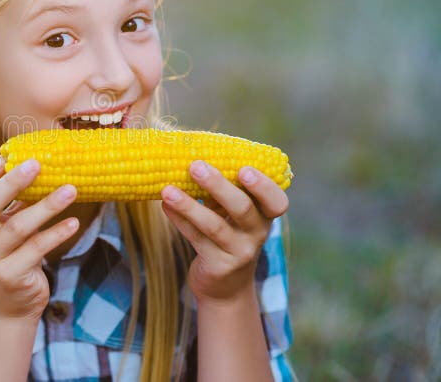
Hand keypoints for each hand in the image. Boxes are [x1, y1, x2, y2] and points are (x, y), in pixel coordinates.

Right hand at [0, 156, 79, 321]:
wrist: (9, 305)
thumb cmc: (10, 253)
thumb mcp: (3, 226)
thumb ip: (12, 200)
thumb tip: (41, 165)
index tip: (3, 159)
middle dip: (12, 182)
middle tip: (37, 163)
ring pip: (18, 227)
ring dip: (47, 206)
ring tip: (71, 190)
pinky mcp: (9, 276)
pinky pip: (36, 249)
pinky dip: (56, 233)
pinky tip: (73, 222)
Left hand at [160, 160, 288, 303]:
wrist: (224, 287)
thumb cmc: (227, 236)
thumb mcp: (233, 216)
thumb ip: (223, 191)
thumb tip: (191, 155)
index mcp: (264, 216)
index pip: (277, 202)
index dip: (264, 186)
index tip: (244, 168)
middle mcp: (257, 235)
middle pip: (243, 208)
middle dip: (219, 186)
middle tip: (196, 166)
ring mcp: (239, 252)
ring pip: (214, 226)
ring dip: (189, 205)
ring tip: (167, 189)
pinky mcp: (218, 266)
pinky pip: (196, 239)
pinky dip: (179, 220)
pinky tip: (165, 205)